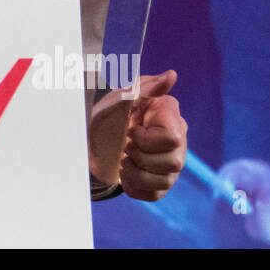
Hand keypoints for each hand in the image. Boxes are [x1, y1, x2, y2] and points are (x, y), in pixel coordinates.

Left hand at [89, 69, 186, 201]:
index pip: (173, 137)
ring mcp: (171, 164)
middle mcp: (179, 142)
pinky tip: (125, 173)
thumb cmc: (107, 116)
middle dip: (140, 156)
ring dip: (135, 172)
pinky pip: (155, 194)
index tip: (131, 130)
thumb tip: (171, 75)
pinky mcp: (161, 184)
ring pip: (166, 181)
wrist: (90, 142)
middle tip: (126, 146)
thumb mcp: (119, 99)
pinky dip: (134, 186)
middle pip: (173, 162)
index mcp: (170, 118)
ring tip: (123, 159)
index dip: (147, 138)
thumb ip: (145, 87)